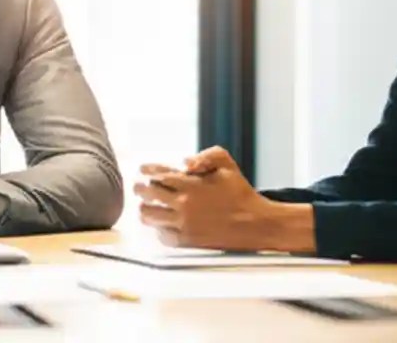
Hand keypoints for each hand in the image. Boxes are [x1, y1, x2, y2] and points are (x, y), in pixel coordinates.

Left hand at [135, 147, 314, 251]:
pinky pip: (163, 236)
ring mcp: (184, 223)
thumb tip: (184, 162)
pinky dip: (159, 230)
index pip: (158, 175)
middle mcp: (184, 204)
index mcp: (191, 184)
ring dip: (145, 209)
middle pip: (148, 194)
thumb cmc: (241, 193)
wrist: (256, 224)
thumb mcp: (227, 165)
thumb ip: (206, 155)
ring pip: (150, 216)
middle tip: (139, 188)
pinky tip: (162, 226)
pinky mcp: (189, 241)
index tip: (143, 170)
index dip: (146, 171)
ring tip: (146, 207)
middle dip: (141, 188)